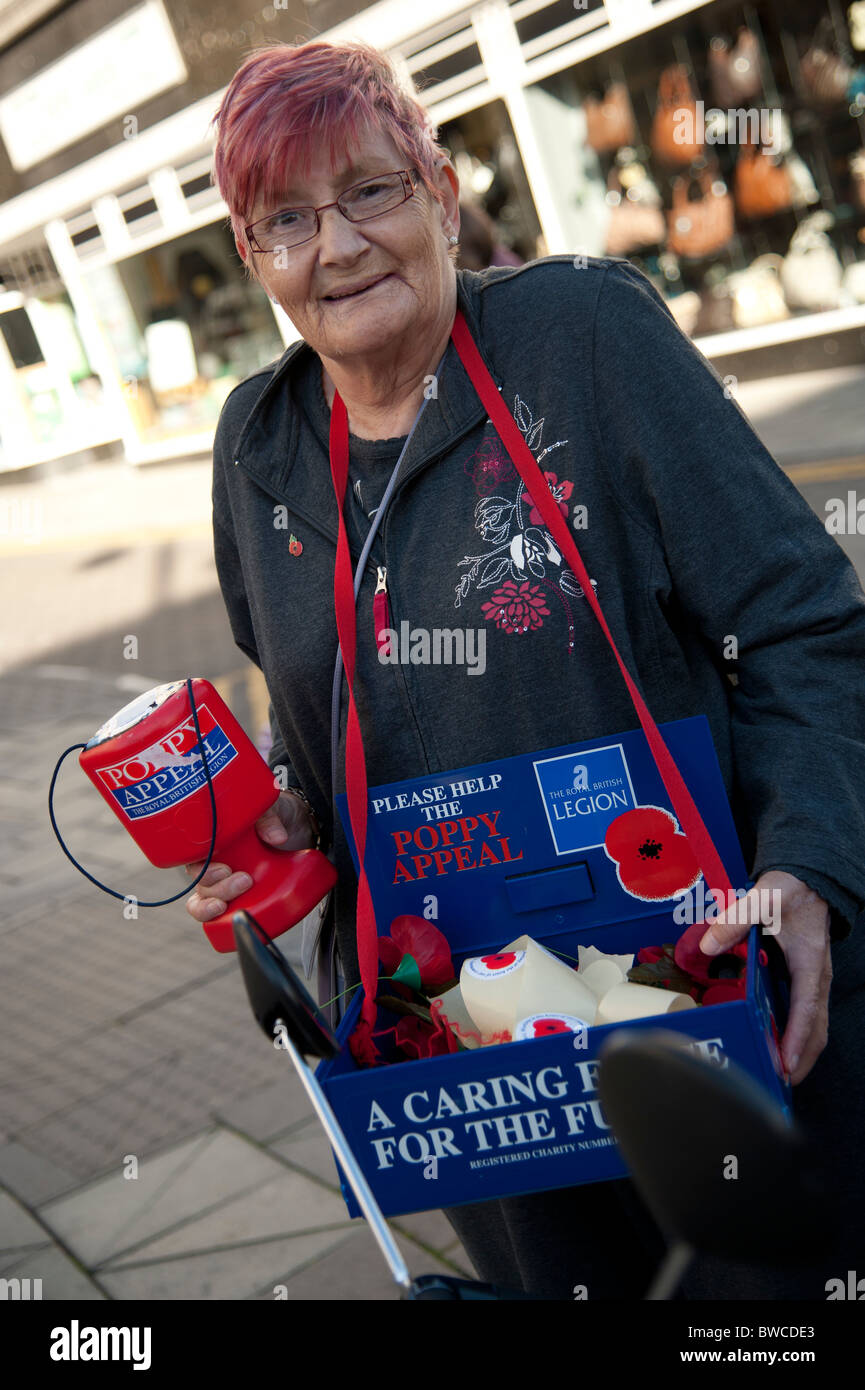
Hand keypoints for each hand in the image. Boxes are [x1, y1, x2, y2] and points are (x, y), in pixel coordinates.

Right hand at [184, 791, 316, 925]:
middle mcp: (213, 864)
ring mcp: (224, 884)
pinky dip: (221, 924)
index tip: (225, 869)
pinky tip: (234, 921)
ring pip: (202, 902)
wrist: (299, 828)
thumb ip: (270, 818)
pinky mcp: (241, 899)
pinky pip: (222, 917)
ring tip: (226, 906)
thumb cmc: (277, 815)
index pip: (193, 857)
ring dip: (209, 908)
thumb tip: (277, 838)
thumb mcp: (272, 809)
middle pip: (200, 883)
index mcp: (212, 841)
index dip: (202, 868)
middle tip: (244, 881)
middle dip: (217, 888)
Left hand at [699, 870, 831, 1085]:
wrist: (808, 881)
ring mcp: (814, 983)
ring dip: (800, 1053)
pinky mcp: (806, 982)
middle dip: (801, 1059)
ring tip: (778, 1076)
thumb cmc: (789, 891)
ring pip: (814, 1028)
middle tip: (778, 1083)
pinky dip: (796, 1038)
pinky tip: (776, 1047)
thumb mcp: (762, 898)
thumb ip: (735, 919)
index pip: (806, 1010)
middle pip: (816, 1030)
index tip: (786, 1063)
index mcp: (811, 965)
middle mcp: (817, 980)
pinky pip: (806, 1017)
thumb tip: (708, 946)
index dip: (796, 1039)